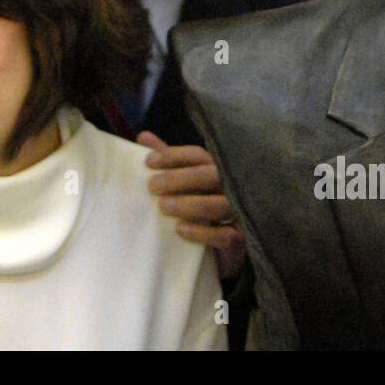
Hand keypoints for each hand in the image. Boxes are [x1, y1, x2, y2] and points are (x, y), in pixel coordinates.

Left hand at [137, 130, 245, 279]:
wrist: (223, 247)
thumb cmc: (200, 205)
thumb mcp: (184, 182)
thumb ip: (168, 161)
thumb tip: (143, 136)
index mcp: (217, 169)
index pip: (198, 155)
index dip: (174, 156)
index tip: (149, 161)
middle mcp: (231, 187)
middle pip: (209, 176)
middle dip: (179, 179)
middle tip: (153, 186)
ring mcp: (239, 213)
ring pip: (219, 205)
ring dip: (190, 204)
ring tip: (164, 206)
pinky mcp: (240, 240)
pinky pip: (225, 236)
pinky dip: (202, 232)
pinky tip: (180, 229)